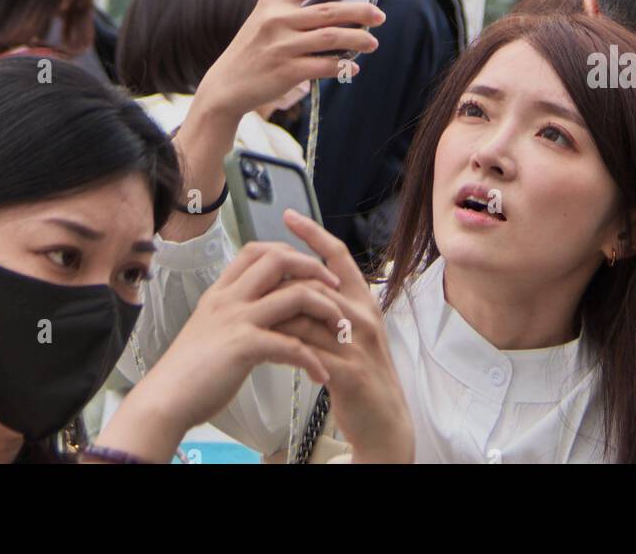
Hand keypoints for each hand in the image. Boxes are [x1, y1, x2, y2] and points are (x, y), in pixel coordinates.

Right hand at [96, 241, 344, 460]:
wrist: (165, 398)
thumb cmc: (189, 369)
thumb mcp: (210, 326)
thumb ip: (235, 311)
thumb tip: (265, 309)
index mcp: (221, 290)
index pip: (257, 250)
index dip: (288, 251)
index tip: (310, 266)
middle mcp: (229, 297)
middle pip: (279, 260)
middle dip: (314, 268)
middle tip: (335, 287)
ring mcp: (236, 319)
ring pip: (293, 295)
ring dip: (324, 309)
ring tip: (340, 328)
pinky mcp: (243, 346)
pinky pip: (289, 344)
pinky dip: (311, 359)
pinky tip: (320, 374)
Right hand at [195, 0, 385, 120]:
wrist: (225, 85)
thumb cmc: (254, 50)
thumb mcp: (266, 20)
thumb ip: (295, 10)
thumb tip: (341, 8)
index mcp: (275, 0)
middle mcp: (278, 19)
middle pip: (331, 9)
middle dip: (361, 11)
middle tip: (380, 15)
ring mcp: (282, 45)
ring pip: (332, 37)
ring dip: (358, 39)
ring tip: (372, 43)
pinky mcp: (287, 70)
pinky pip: (325, 66)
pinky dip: (342, 66)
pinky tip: (352, 67)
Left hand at [273, 210, 414, 463]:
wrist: (384, 420)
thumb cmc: (361, 373)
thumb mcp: (352, 330)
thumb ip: (329, 306)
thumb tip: (292, 283)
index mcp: (363, 300)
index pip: (338, 255)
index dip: (313, 233)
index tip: (288, 215)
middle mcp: (363, 315)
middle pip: (314, 282)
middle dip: (279, 280)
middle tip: (251, 281)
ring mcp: (357, 343)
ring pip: (306, 313)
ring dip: (275, 314)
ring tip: (250, 314)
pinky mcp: (348, 371)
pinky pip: (307, 349)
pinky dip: (283, 345)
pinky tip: (266, 346)